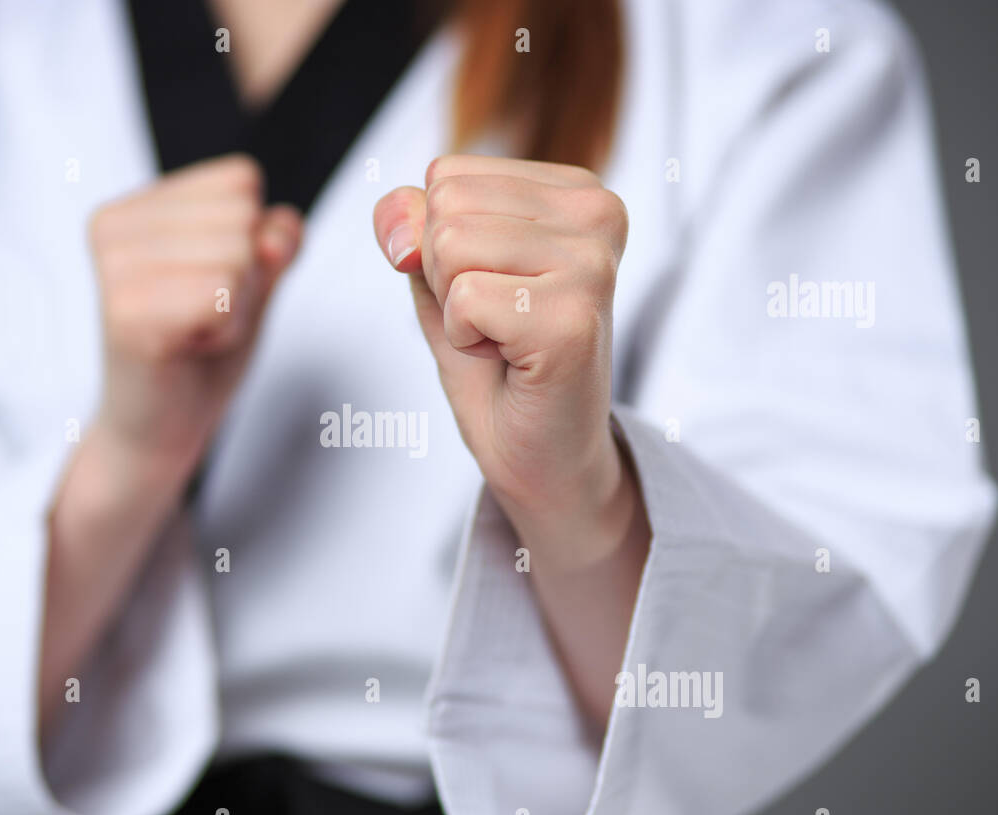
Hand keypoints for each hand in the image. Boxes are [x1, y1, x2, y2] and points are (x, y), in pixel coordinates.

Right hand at [89, 153, 302, 477]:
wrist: (157, 432)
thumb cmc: (200, 355)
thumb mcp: (252, 280)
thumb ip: (275, 239)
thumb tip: (277, 231)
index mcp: (133, 206)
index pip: (241, 180)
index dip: (249, 244)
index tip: (207, 291)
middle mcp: (112, 225)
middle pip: (244, 218)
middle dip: (246, 280)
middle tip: (200, 320)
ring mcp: (113, 267)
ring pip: (240, 255)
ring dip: (237, 310)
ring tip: (192, 335)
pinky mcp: (125, 311)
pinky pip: (224, 293)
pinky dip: (227, 331)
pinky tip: (188, 349)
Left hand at [373, 155, 629, 554]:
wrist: (544, 456)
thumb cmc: (498, 368)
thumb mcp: (440, 281)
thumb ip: (411, 230)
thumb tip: (399, 221)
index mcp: (575, 190)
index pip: (446, 175)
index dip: (440, 247)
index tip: (495, 293)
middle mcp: (598, 211)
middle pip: (445, 206)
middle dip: (445, 277)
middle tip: (497, 324)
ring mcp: (592, 263)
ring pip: (450, 247)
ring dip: (457, 311)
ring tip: (505, 341)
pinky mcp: (573, 316)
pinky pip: (463, 300)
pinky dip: (466, 342)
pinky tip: (512, 362)